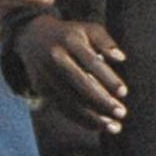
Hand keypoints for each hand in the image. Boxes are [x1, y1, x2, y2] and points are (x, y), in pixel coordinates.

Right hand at [11, 11, 128, 133]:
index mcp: (70, 41)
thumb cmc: (70, 35)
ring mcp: (47, 75)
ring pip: (71, 100)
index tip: (123, 92)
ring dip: (94, 116)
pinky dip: (81, 119)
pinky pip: (63, 107)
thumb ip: (105, 41)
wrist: (32, 38)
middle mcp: (56, 58)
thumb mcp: (88, 29)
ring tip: (114, 126)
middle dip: (102, 101)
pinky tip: (98, 126)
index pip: (92, 63)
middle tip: (121, 113)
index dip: (108, 78)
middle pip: (80, 84)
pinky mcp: (42, 89)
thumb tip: (121, 58)